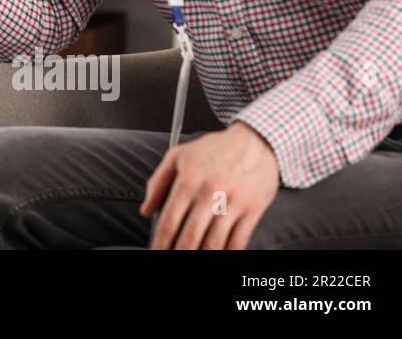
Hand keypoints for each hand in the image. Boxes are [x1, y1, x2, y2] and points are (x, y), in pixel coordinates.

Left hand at [141, 122, 279, 248]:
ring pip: (215, 243)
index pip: (169, 220)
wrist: (256, 141)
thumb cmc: (215, 149)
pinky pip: (239, 241)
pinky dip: (228, 254)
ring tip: (194, 260)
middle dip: (179, 254)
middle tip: (173, 261)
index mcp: (189, 180)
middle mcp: (210, 193)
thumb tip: (146, 210)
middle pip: (191, 236)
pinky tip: (219, 256)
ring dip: (203, 256)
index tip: (156, 252)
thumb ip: (157, 183)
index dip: (160, 242)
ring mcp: (233, 203)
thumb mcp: (178, 156)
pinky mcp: (253, 210)